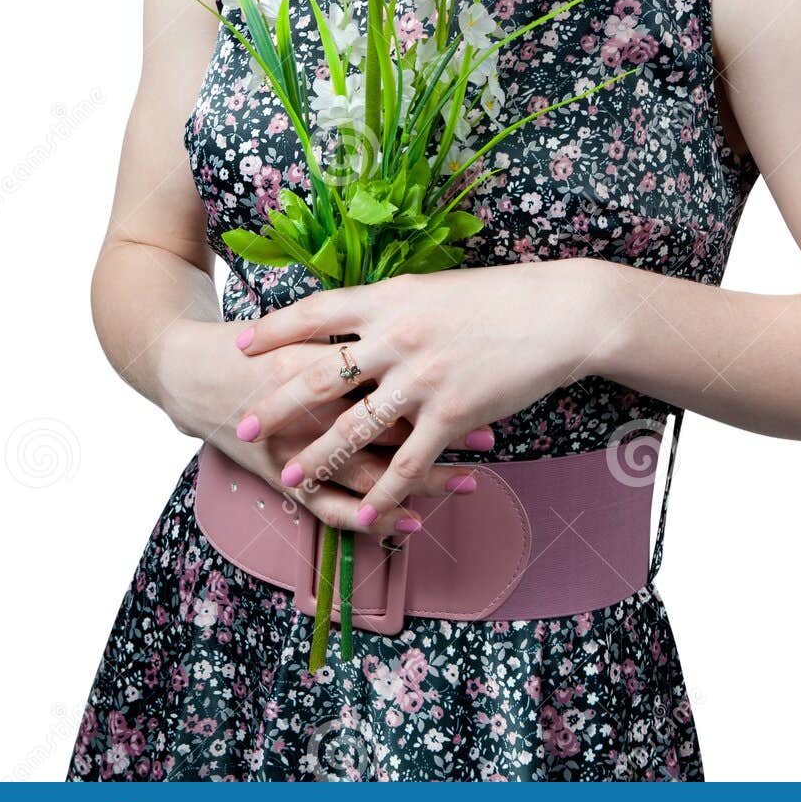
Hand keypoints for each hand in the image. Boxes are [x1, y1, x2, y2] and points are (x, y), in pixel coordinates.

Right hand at [159, 315, 491, 537]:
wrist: (190, 376)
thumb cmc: (259, 346)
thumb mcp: (308, 326)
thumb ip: (359, 326)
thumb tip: (429, 319)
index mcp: (315, 354)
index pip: (386, 370)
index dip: (435, 379)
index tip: (482, 382)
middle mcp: (306, 405)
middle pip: (385, 423)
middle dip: (442, 432)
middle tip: (488, 435)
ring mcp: (294, 447)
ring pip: (368, 472)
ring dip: (421, 480)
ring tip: (469, 482)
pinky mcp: (283, 479)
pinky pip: (333, 508)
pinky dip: (374, 518)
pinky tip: (414, 522)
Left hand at [234, 257, 599, 530]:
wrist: (559, 314)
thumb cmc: (502, 297)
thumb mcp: (435, 289)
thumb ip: (394, 306)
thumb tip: (362, 316)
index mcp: (391, 300)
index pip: (317, 312)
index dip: (276, 330)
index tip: (241, 344)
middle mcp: (398, 337)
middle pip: (323, 374)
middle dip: (279, 402)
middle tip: (243, 424)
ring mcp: (423, 378)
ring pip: (357, 426)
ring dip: (319, 456)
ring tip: (290, 477)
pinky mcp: (452, 413)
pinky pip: (408, 461)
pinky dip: (384, 490)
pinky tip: (365, 511)